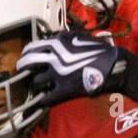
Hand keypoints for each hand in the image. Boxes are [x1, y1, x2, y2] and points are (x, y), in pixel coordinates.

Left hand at [17, 31, 137, 106]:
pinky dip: (43, 100)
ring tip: (38, 87)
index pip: (31, 48)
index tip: (25, 59)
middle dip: (24, 69)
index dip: (26, 55)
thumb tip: (54, 40)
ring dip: (36, 85)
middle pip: (28, 64)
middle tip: (23, 74)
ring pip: (36, 82)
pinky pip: (46, 98)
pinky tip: (43, 101)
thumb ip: (63, 39)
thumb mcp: (79, 36)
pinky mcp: (64, 89)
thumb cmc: (99, 50)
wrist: (113, 66)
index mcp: (56, 43)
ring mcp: (57, 74)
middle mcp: (53, 57)